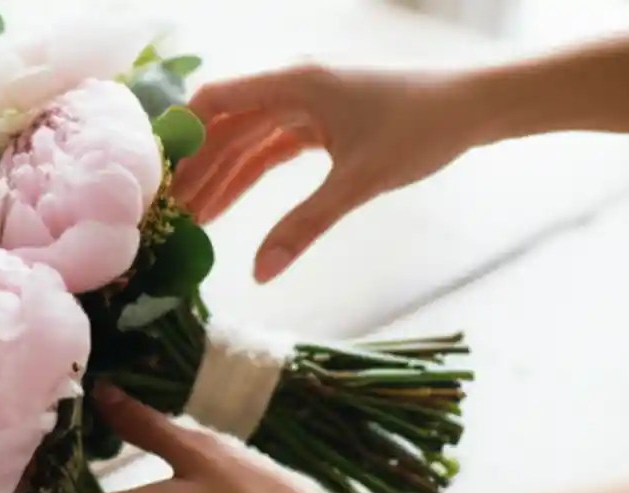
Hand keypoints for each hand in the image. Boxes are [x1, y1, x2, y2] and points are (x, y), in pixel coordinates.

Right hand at [172, 65, 482, 281]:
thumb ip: (304, 226)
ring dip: (220, 178)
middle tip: (166, 215)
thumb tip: (259, 273)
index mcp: (293, 82)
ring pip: (247, 141)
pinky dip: (249, 177)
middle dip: (196, 169)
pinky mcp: (321, 122)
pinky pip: (271, 149)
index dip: (181, 134)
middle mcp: (292, 86)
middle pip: (225, 127)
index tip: (154, 175)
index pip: (215, 100)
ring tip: (189, 220)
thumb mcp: (357, 182)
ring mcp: (306, 104)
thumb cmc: (420, 129)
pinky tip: (225, 208)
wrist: (474, 106)